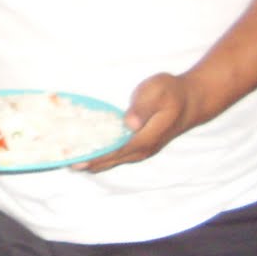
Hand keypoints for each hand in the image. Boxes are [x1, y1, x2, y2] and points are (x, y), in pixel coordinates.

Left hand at [79, 72, 198, 172]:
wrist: (193, 99)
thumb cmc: (172, 92)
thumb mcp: (158, 92)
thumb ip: (143, 108)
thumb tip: (129, 123)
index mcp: (145, 138)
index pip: (115, 151)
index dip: (96, 157)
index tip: (76, 161)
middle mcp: (143, 148)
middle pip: (112, 159)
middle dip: (89, 162)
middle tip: (63, 163)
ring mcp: (143, 149)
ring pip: (115, 159)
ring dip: (94, 161)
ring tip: (71, 161)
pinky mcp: (141, 145)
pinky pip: (119, 154)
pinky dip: (103, 156)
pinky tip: (89, 153)